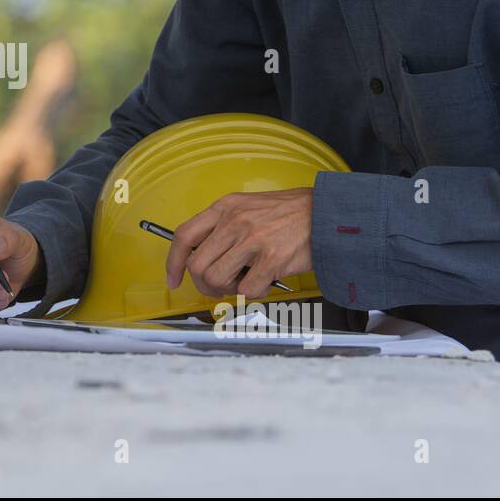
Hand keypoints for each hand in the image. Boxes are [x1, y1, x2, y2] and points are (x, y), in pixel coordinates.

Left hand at [165, 188, 312, 299]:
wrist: (326, 213)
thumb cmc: (288, 213)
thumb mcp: (248, 206)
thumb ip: (223, 226)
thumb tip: (202, 256)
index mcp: (224, 207)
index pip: (183, 236)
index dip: (173, 262)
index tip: (174, 279)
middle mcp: (234, 222)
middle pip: (197, 265)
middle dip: (203, 284)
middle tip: (218, 286)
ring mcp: (252, 240)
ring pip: (216, 280)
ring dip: (226, 289)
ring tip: (242, 281)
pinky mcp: (271, 259)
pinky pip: (246, 290)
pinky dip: (251, 293)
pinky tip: (262, 282)